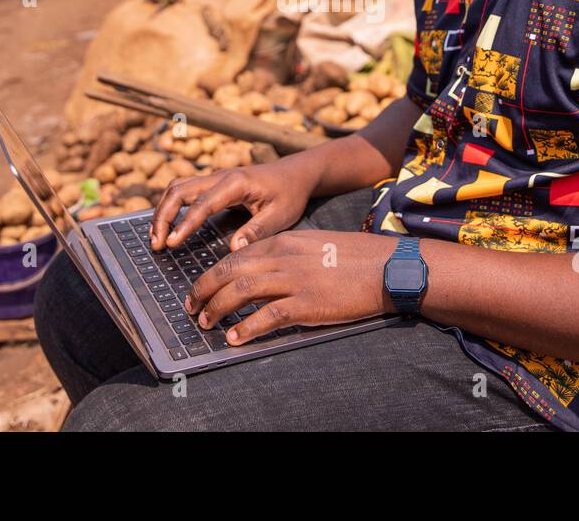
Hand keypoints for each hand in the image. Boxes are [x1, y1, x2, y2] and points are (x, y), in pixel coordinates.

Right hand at [150, 160, 314, 252]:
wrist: (295, 173)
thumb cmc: (289, 194)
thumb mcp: (280, 215)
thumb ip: (256, 231)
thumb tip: (234, 249)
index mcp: (236, 183)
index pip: (202, 204)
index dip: (184, 224)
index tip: (171, 243)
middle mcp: (220, 176)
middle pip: (179, 190)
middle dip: (163, 216)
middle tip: (157, 244)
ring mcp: (214, 178)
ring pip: (177, 187)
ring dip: (162, 210)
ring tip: (156, 237)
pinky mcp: (213, 183)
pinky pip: (184, 189)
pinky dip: (170, 205)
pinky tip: (167, 225)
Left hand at [184, 230, 396, 344]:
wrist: (386, 267)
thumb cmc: (353, 257)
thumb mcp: (313, 244)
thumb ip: (285, 254)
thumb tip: (260, 270)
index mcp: (283, 241)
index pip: (235, 255)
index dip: (212, 273)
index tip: (201, 287)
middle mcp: (283, 257)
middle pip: (230, 270)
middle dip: (204, 289)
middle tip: (191, 305)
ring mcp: (294, 280)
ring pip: (241, 291)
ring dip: (217, 308)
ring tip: (206, 322)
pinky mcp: (308, 303)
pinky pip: (267, 316)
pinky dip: (246, 328)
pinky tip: (234, 338)